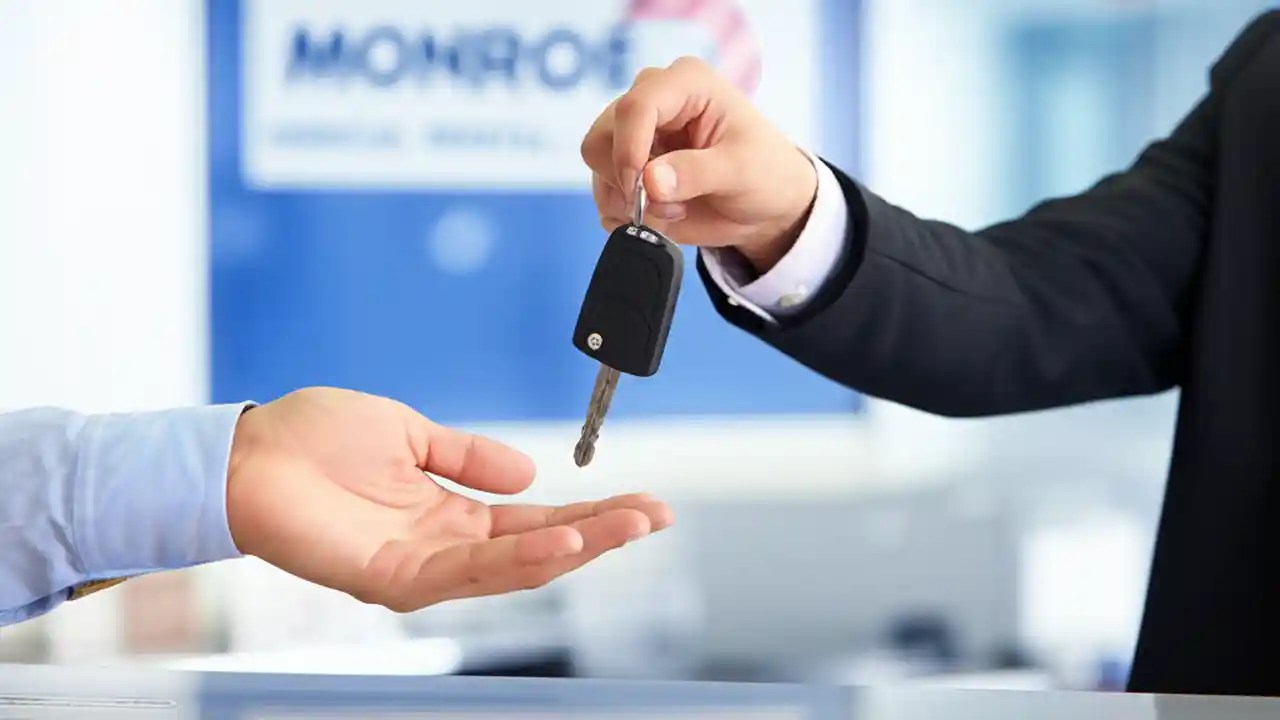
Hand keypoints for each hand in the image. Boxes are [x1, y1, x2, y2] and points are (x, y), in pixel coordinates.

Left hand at [224, 387, 671, 610]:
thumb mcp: (412, 434)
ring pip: (514, 568)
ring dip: (576, 549)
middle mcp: (442, 548)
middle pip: (538, 549)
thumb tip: (528, 474)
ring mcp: (419, 568)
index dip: (591, 513)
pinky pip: (467, 572)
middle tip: (659, 518)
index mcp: (449, 514)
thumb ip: (469, 457)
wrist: (245, 453)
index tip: (643, 502)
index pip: (535, 522)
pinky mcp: (391, 578)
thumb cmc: (313, 441)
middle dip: (602, 535)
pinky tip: (564, 544)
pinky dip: (522, 561)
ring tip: (630, 528)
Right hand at [581, 56, 817, 273]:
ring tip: (674, 208)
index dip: (629, 149)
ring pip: (597, 165)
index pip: (635, 106)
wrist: (766, 206)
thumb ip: (696, 173)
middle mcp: (653, 101)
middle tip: (667, 202)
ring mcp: (636, 135)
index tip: (641, 188)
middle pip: (602, 136)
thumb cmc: (764, 173)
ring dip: (628, 200)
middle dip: (627, 179)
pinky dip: (624, 213)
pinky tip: (660, 215)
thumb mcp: (741, 170)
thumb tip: (650, 181)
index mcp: (685, 83)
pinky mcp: (627, 167)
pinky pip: (602, 192)